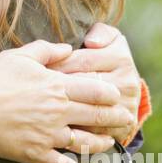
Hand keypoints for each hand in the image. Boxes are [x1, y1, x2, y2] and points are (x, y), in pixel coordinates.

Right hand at [0, 39, 135, 162]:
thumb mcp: (19, 55)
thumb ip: (47, 50)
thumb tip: (68, 48)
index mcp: (55, 86)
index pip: (95, 90)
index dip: (110, 93)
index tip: (118, 95)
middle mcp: (57, 111)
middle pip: (97, 115)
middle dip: (115, 118)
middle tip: (127, 119)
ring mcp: (48, 135)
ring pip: (86, 142)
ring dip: (102, 143)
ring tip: (110, 142)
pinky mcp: (36, 154)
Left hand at [47, 23, 141, 145]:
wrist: (123, 94)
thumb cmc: (105, 61)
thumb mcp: (108, 41)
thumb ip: (100, 32)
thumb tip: (91, 42)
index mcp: (121, 58)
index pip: (82, 60)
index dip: (57, 64)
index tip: (39, 68)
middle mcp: (126, 83)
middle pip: (83, 85)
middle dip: (57, 87)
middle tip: (34, 90)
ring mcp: (124, 107)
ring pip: (87, 109)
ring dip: (62, 110)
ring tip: (41, 108)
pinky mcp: (120, 128)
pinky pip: (92, 130)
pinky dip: (72, 129)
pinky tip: (54, 126)